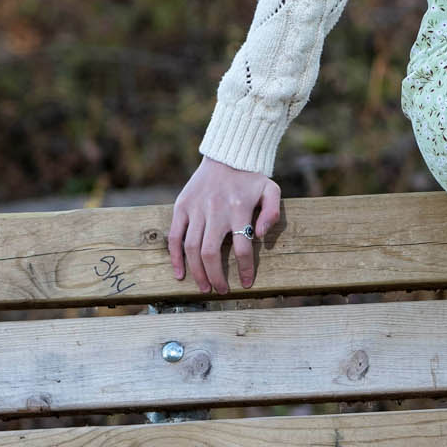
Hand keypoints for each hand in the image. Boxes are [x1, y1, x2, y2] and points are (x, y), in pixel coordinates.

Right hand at [167, 155, 281, 294]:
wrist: (227, 156)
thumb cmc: (251, 178)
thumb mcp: (271, 190)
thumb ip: (272, 213)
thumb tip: (261, 236)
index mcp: (239, 208)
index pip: (242, 247)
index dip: (244, 269)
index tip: (245, 284)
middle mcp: (215, 210)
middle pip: (210, 253)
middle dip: (216, 277)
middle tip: (221, 291)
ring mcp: (196, 209)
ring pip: (191, 248)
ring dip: (196, 272)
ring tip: (204, 287)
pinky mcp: (181, 206)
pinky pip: (174, 236)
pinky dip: (175, 257)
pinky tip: (180, 273)